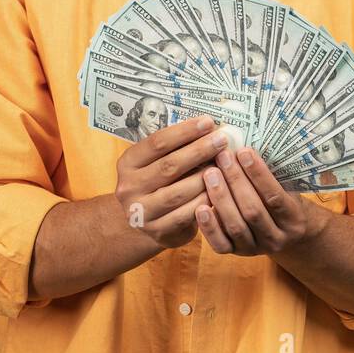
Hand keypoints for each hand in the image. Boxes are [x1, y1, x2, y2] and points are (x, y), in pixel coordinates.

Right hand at [113, 115, 228, 249]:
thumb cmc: (160, 183)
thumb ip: (177, 147)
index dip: (184, 131)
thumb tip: (211, 126)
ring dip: (206, 177)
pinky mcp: (157, 230)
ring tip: (225, 164)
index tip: (208, 122)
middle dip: (200, 151)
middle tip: (222, 140)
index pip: (157, 143)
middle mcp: (129, 188)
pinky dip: (206, 200)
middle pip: (169, 166)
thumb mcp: (158, 162)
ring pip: (179, 192)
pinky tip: (221, 189)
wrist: (148, 222)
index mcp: (128, 163)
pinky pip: (187, 214)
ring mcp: (141, 212)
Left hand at [195, 146, 321, 255]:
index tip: (243, 151)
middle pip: (253, 211)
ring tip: (209, 173)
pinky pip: (221, 244)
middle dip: (236, 181)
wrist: (284, 232)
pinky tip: (199, 207)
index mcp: (294, 220)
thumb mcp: (287, 188)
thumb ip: (271, 175)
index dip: (258, 174)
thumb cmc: (282, 199)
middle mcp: (277, 239)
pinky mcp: (236, 253)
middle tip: (222, 157)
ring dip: (221, 198)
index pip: (275, 196)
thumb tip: (244, 145)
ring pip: (236, 226)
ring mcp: (256, 249)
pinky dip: (210, 226)